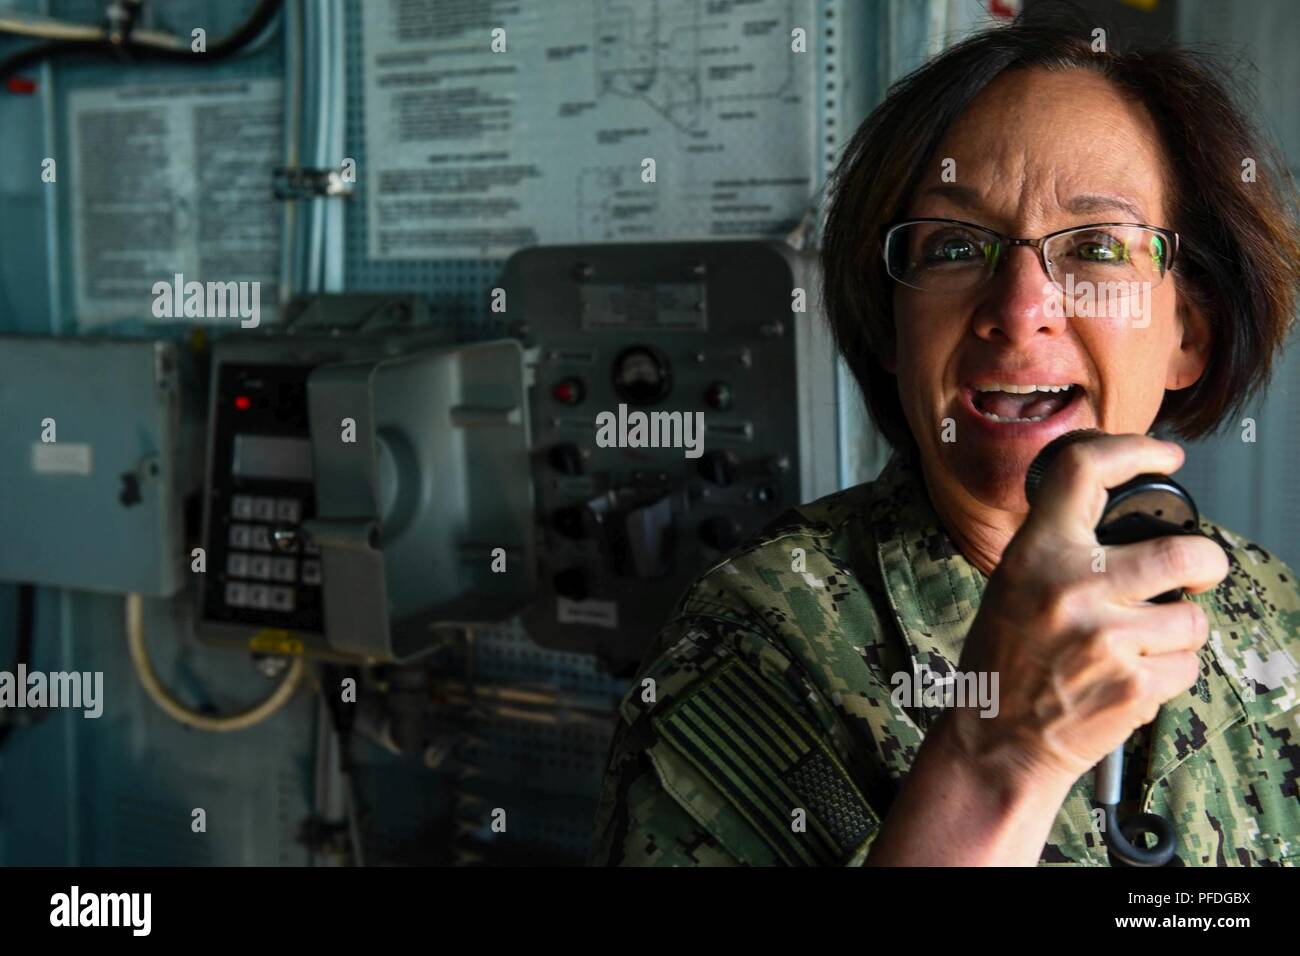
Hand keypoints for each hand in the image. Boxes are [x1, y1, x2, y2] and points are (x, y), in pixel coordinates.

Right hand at [946, 433, 1228, 790]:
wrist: (995, 740)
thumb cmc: (1004, 661)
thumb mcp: (1012, 583)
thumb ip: (1062, 548)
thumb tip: (1128, 524)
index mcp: (1037, 553)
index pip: (1084, 470)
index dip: (1135, 450)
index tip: (1165, 456)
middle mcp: (1072, 588)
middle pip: (1184, 552)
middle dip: (1207, 564)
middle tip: (1198, 572)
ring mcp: (1106, 639)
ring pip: (1193, 618)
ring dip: (1179, 631)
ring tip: (1141, 644)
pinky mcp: (1133, 687)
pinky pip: (1187, 666)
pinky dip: (1170, 673)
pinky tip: (1131, 678)